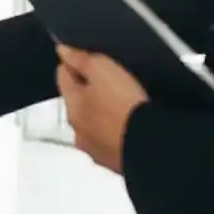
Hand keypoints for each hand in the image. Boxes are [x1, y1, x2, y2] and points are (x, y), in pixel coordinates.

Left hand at [56, 44, 147, 173]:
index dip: (73, 63)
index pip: (62, 76)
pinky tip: (130, 127)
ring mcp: (96, 150)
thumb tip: (62, 50)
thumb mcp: (103, 69)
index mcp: (71, 107)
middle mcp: (78, 131)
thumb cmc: (124, 104)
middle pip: (77, 103)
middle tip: (109, 81)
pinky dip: (115, 133)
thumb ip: (80, 59)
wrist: (151, 146)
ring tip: (122, 106)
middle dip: (88, 92)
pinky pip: (111, 142)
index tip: (85, 57)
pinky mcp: (115, 163)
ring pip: (92, 125)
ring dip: (101, 115)